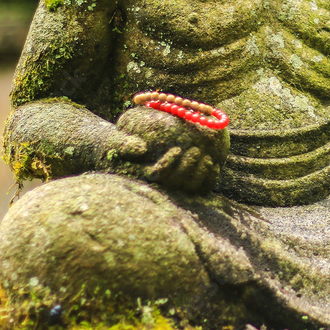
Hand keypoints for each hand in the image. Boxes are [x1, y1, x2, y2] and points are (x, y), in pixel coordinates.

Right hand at [113, 106, 228, 192]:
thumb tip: (140, 148)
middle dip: (188, 167)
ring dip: (200, 173)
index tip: (177, 149)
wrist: (119, 149)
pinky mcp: (183, 183)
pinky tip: (214, 165)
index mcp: (142, 176)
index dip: (169, 164)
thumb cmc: (115, 145)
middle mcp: (158, 185)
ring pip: (189, 187)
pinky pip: (200, 188)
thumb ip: (124, 144)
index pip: (159, 176)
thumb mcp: (115, 141)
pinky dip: (209, 179)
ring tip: (206, 157)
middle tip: (196, 149)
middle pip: (176, 183)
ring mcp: (171, 185)